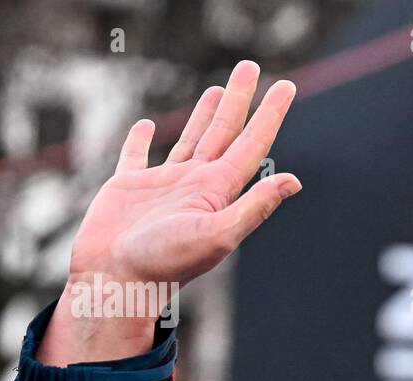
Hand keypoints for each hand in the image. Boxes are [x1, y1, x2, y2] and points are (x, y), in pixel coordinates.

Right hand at [40, 60, 300, 365]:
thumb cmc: (166, 263)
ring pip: (190, 139)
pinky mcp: (128, 188)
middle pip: (224, 131)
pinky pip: (135, 155)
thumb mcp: (218, 234)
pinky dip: (141, 139)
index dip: (270, 114)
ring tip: (216, 91)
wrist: (117, 282)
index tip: (286, 85)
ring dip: (204, 115)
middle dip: (238, 99)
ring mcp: (163, 185)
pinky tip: (147, 126)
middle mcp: (196, 184)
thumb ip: (254, 207)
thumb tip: (294, 181)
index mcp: (218, 191)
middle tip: (250, 66)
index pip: (252, 143)